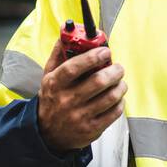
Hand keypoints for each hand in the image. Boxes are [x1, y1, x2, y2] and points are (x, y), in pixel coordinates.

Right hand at [36, 36, 126, 152]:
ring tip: (119, 81)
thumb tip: (66, 33)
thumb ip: (58, 54)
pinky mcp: (91, 129)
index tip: (105, 51)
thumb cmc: (51, 99)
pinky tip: (116, 98)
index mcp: (55, 84)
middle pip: (98, 81)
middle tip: (118, 67)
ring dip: (120, 85)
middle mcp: (67, 101)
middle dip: (114, 70)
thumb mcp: (48, 76)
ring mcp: (80, 117)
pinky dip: (120, 102)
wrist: (46, 133)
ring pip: (110, 97)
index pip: (74, 67)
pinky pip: (114, 112)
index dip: (92, 56)